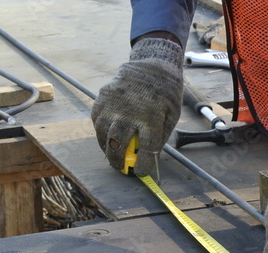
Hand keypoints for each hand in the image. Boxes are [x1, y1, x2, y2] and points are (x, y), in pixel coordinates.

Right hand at [91, 37, 182, 173]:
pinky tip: (106, 137)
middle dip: (117, 160)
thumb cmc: (165, 95)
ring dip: (106, 148)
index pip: (146, 148)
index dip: (142, 164)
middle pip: (117, 143)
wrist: (152, 66)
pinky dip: (100, 132)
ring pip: (102, 134)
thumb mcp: (171, 116)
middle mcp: (130, 112)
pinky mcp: (103, 98)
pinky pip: (96, 120)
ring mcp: (114, 105)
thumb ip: (159, 136)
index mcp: (151, 118)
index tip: (139, 172)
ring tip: (111, 154)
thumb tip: (147, 156)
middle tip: (120, 167)